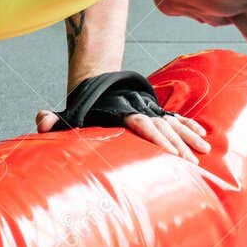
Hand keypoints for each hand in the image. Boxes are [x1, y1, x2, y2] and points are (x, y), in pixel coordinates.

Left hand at [35, 70, 211, 161]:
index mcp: (119, 112)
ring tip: (205, 150)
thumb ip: (52, 119)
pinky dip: (188, 125)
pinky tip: (203, 135)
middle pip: (160, 125)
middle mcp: (137, 109)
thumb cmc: (79, 109)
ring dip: (188, 135)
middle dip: (178, 143)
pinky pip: (174, 118)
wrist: (93, 85)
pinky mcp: (153, 112)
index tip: (170, 150)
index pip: (140, 122)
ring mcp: (147, 109)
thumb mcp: (64, 114)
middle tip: (192, 162)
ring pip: (171, 121)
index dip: (155, 135)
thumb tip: (42, 120)